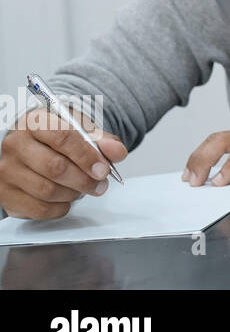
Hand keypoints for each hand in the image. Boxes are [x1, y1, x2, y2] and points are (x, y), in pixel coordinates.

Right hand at [0, 106, 126, 219]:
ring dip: (74, 194)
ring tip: (82, 188)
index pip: (62, 137)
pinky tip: (66, 198)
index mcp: (35, 122)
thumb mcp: (82, 131)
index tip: (103, 169)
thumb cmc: (57, 138)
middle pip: (55, 167)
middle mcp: (15, 145)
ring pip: (47, 191)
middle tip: (100, 184)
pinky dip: (60, 208)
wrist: (33, 146)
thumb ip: (103, 141)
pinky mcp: (6, 194)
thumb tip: (117, 152)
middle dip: (84, 180)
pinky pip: (39, 209)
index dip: (87, 156)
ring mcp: (7, 170)